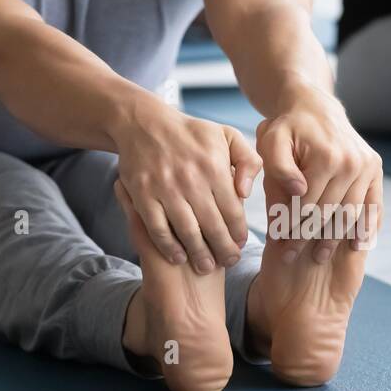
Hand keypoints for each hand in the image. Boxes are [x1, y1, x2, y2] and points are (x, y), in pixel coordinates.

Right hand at [116, 101, 261, 273]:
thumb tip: (245, 193)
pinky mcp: (142, 195)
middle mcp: (191, 179)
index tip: (239, 244)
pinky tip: (179, 257)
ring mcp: (165, 189)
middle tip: (228, 262)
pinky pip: (158, 228)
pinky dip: (169, 247)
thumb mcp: (227, 136)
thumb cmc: (191, 133)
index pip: (233, 211)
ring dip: (199, 254)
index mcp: (214, 167)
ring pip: (187, 232)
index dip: (238, 233)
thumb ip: (248, 161)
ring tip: (206, 267)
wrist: (144, 122)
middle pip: (213, 226)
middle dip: (223, 250)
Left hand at [257, 83, 382, 262]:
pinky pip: (373, 204)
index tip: (280, 247)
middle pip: (328, 213)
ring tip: (319, 256)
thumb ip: (279, 168)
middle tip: (293, 258)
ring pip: (350, 214)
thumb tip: (298, 191)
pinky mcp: (375, 168)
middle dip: (309, 239)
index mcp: (326, 157)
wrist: (315, 107)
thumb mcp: (271, 141)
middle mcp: (352, 162)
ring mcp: (367, 166)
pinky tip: (357, 245)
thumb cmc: (287, 128)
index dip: (291, 230)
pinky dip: (367, 227)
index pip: (306, 206)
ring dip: (335, 239)